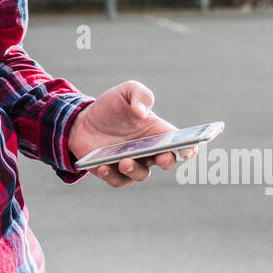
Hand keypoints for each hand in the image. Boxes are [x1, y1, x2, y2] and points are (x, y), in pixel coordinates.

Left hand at [67, 80, 197, 187]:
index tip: (188, 149)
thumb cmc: (111, 106)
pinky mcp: (113, 172)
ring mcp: (132, 163)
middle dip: (166, 161)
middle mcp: (149, 150)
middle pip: (166, 161)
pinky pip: (118, 180)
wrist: (82, 120)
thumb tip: (142, 112)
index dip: (189, 148)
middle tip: (160, 157)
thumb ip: (140, 95)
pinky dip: (112, 176)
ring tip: (124, 161)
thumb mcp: (126, 91)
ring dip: (134, 170)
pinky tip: (102, 166)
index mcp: (158, 131)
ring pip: (141, 174)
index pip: (181, 142)